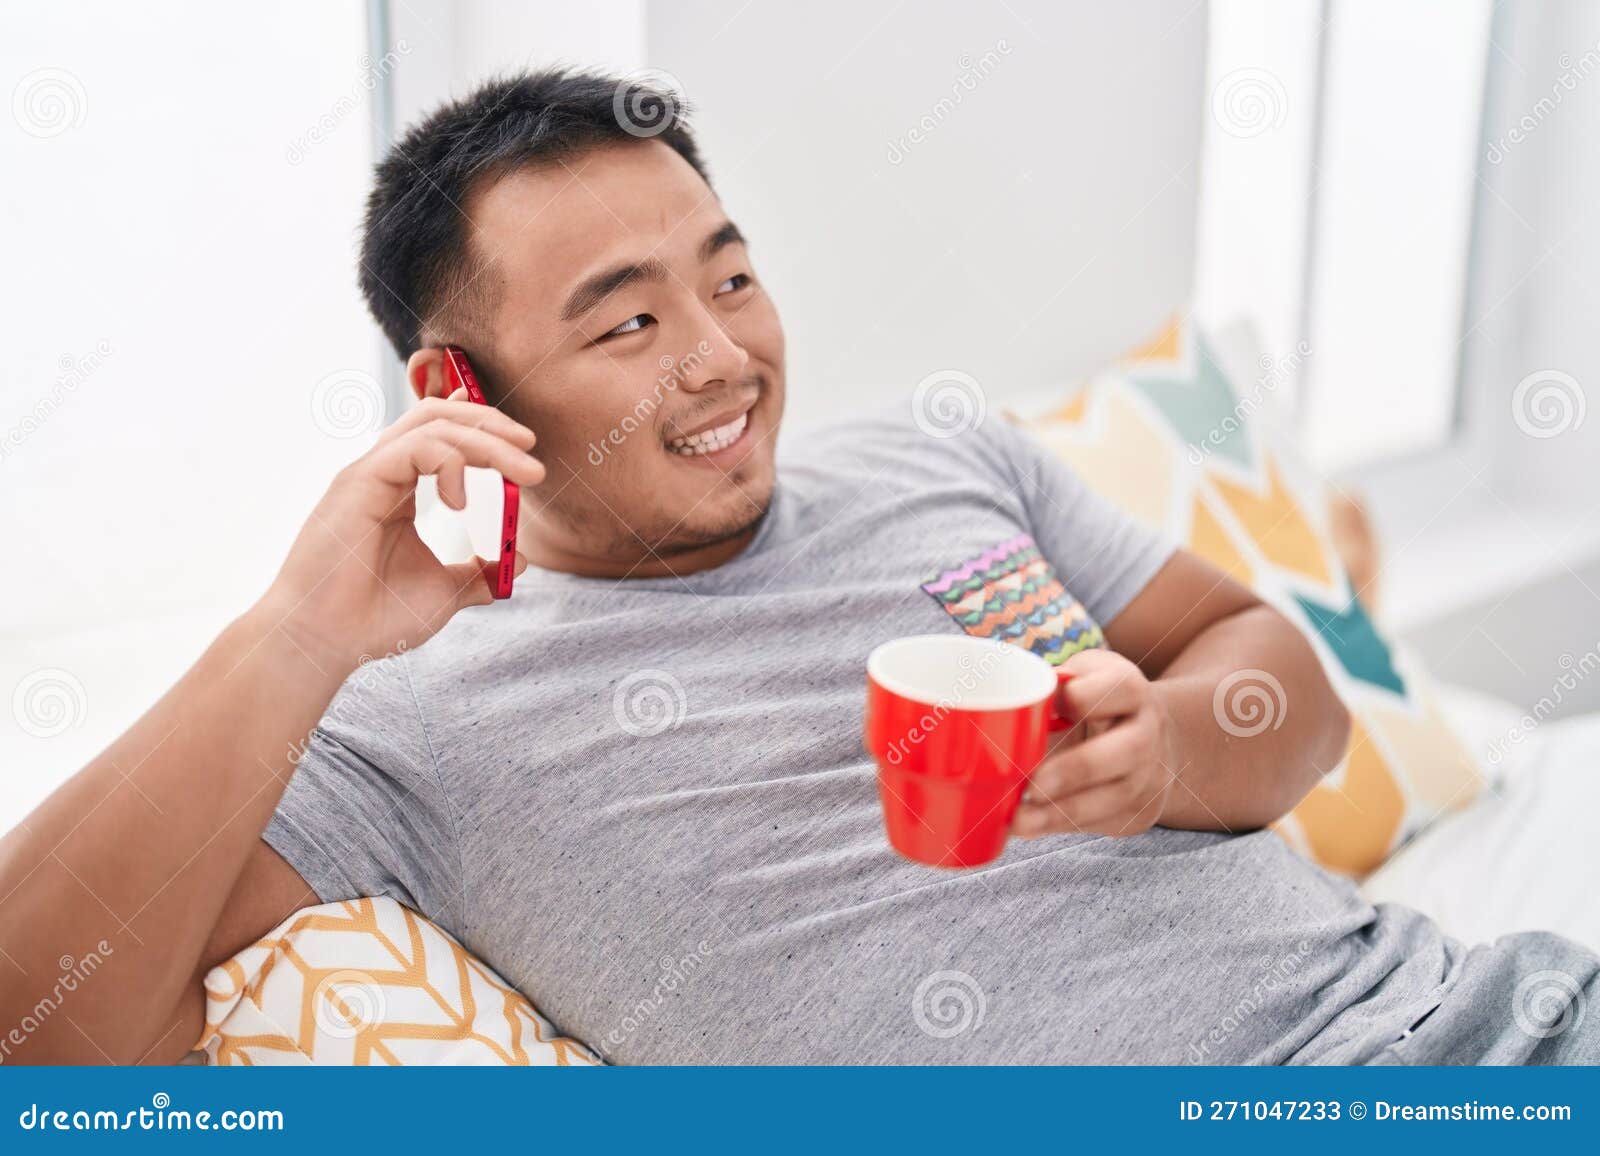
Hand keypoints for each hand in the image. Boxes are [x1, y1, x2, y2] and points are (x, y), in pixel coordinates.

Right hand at [257, 394, 544, 672]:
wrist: (323, 643)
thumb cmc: (372, 619)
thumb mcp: (444, 592)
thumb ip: (478, 573)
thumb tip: (521, 564)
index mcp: (398, 489)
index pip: (442, 434)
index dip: (485, 432)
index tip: (527, 455)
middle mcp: (381, 472)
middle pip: (440, 416)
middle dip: (491, 423)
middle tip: (532, 446)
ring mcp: (367, 473)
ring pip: (432, 423)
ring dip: (486, 439)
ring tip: (523, 470)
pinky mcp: (358, 482)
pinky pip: (415, 447)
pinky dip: (450, 462)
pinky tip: (459, 503)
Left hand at [1010, 649, 1179, 838]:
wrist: (1143, 735)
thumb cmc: (1093, 701)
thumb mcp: (1076, 678)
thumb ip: (1049, 688)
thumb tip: (1003, 707)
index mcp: (1130, 688)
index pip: (1116, 688)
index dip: (1077, 699)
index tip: (1041, 709)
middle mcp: (1149, 730)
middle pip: (1128, 750)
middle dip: (1076, 771)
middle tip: (1032, 787)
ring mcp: (1150, 773)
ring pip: (1115, 797)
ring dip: (1063, 813)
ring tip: (1020, 821)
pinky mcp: (1140, 810)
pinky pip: (1105, 822)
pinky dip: (1065, 826)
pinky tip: (1034, 826)